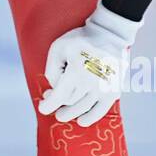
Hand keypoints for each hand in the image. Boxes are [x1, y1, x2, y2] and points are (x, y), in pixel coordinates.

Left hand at [38, 0, 142, 126]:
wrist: (110, 35)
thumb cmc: (80, 40)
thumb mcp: (58, 47)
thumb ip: (52, 69)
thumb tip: (54, 88)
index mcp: (77, 72)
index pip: (60, 96)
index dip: (49, 105)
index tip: (42, 108)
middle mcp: (91, 83)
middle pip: (70, 101)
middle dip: (58, 104)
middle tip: (51, 100)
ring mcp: (104, 89)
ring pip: (83, 108)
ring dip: (70, 113)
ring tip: (61, 116)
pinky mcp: (113, 91)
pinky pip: (101, 110)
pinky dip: (90, 118)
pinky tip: (81, 121)